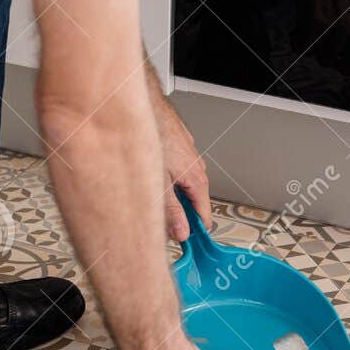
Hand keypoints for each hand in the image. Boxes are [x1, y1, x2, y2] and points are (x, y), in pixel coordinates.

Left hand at [149, 84, 210, 242]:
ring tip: (149, 195)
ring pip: (183, 186)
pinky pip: (176, 171)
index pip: (205, 217)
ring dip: (170, 195)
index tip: (185, 246)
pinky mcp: (178, 147)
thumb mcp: (158, 184)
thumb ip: (170, 211)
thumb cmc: (153, 136)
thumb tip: (180, 233)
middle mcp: (197, 167)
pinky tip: (148, 174)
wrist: (144, 104)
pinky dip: (166, 178)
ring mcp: (188, 156)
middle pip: (193, 203)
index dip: (194, 234)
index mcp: (197, 180)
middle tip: (159, 223)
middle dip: (178, 214)